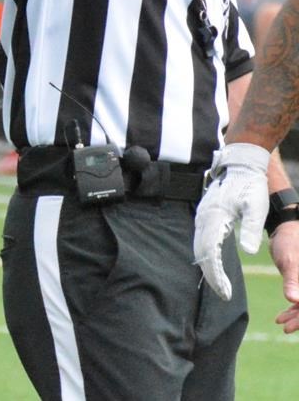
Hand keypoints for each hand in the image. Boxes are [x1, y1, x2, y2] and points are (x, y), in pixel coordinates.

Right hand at [194, 141, 271, 298]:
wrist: (240, 162)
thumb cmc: (250, 185)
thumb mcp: (255, 206)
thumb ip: (250, 228)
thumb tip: (250, 252)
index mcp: (215, 218)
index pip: (211, 253)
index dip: (217, 274)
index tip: (226, 292)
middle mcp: (204, 219)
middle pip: (201, 253)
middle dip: (211, 275)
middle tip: (224, 293)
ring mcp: (202, 217)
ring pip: (200, 247)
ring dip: (207, 266)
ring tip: (219, 283)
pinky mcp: (205, 215)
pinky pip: (202, 239)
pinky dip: (206, 255)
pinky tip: (214, 262)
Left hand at [271, 222, 298, 332]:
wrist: (285, 231)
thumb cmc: (289, 242)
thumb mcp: (290, 261)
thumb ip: (292, 281)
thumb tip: (293, 300)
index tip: (294, 326)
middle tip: (286, 328)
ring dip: (297, 316)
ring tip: (281, 323)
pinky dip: (293, 309)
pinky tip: (281, 317)